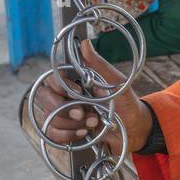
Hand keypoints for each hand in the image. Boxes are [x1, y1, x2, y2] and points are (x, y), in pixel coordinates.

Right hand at [32, 39, 151, 155]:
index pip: (53, 77)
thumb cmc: (126, 103)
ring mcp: (64, 114)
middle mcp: (65, 96)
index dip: (60, 85)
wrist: (134, 129)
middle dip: (64, 108)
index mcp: (74, 81)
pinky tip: (84, 133)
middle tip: (83, 113)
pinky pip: (53, 133)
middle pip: (45, 97)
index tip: (77, 91)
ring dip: (73, 123)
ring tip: (94, 122)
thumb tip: (85, 44)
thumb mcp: (117, 82)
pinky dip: (67, 135)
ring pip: (50, 117)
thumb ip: (99, 65)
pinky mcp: (66, 132)